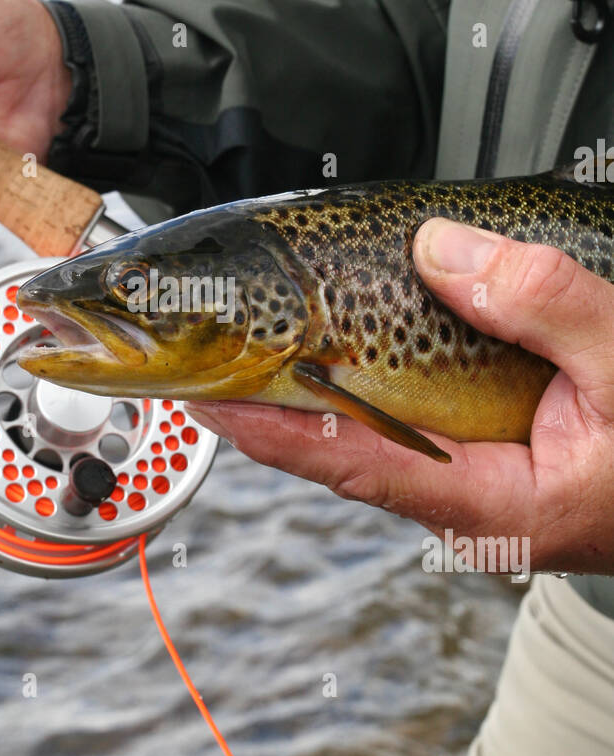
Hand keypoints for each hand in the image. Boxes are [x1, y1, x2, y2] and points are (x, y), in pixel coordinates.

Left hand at [187, 220, 613, 574]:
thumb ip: (544, 306)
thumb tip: (447, 251)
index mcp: (502, 504)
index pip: (361, 466)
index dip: (279, 433)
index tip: (210, 399)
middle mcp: (475, 503)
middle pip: (349, 449)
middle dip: (278, 400)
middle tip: (209, 348)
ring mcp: (481, 482)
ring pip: (377, 432)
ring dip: (319, 385)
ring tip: (257, 336)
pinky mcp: (491, 457)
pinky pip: (413, 419)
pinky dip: (371, 380)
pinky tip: (344, 346)